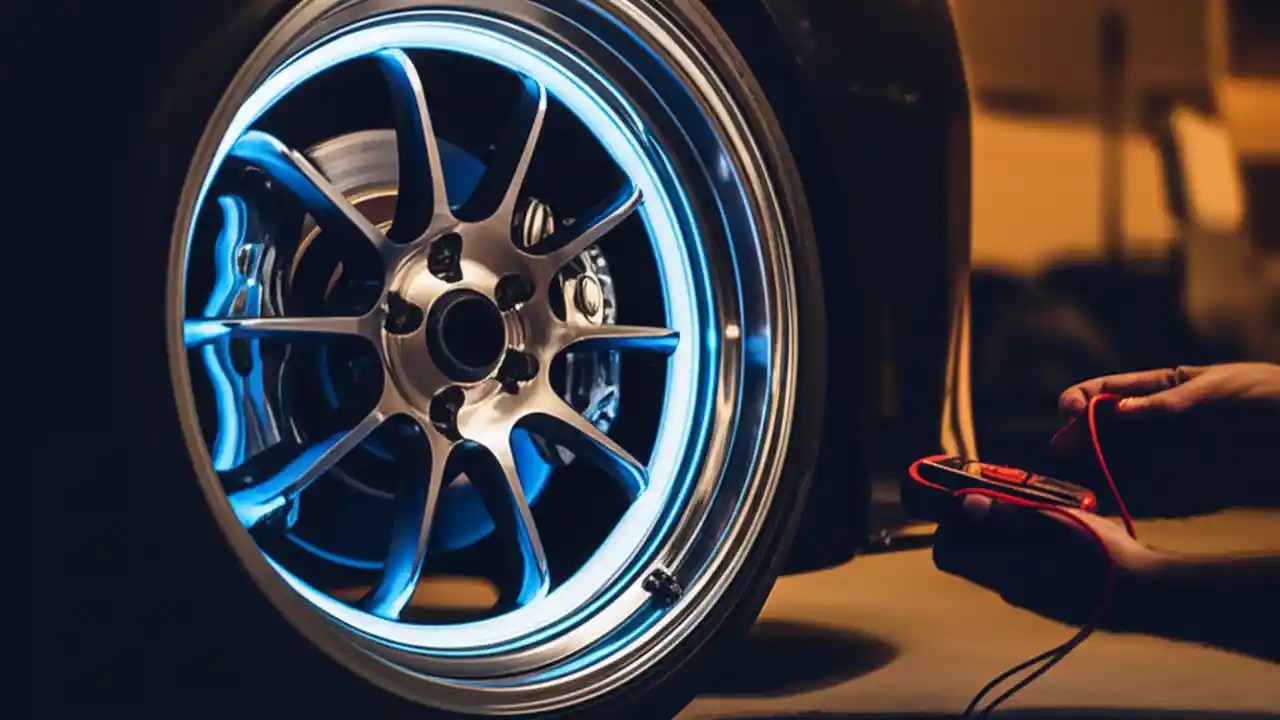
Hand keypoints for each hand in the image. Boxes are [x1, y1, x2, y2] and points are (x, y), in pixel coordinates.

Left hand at [934, 495, 1279, 658]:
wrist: (1150, 596)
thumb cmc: (1099, 556)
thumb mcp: (1053, 524)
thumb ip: (1007, 515)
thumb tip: (964, 502)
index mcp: (1003, 573)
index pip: (947, 554)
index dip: (948, 526)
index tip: (966, 500)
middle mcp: (1011, 589)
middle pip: (972, 554)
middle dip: (979, 522)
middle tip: (1004, 494)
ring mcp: (1034, 597)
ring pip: (1001, 559)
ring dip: (1008, 531)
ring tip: (1036, 507)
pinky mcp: (1055, 598)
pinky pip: (1027, 568)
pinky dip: (1031, 546)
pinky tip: (1059, 529)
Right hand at [1051, 364, 1279, 509]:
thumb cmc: (1270, 396)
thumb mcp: (1219, 389)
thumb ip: (1169, 403)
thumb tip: (1117, 410)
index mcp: (1160, 389)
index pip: (1103, 392)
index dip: (1079, 401)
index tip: (1070, 414)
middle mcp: (1155, 425)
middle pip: (1100, 433)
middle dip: (1076, 442)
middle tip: (1060, 455)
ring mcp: (1168, 459)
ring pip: (1115, 466)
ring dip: (1091, 474)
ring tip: (1074, 483)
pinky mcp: (1185, 490)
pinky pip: (1144, 497)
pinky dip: (1121, 502)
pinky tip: (1105, 505)